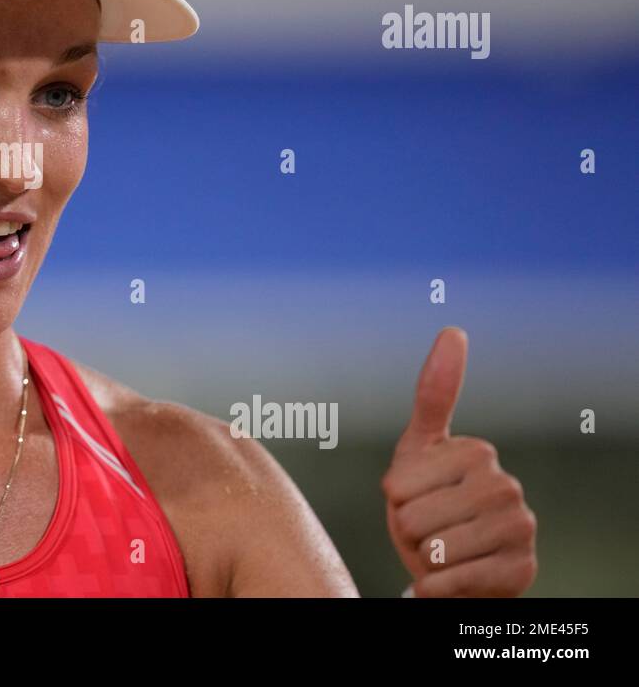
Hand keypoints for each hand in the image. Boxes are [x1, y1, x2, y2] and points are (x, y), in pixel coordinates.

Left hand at [381, 327, 537, 596]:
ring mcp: (519, 528)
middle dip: (409, 529)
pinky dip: (437, 586)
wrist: (455, 566)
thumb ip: (432, 395)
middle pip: (413, 517)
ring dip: (425, 559)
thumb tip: (454, 329)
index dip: (394, 497)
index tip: (412, 495)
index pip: (398, 483)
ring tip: (442, 552)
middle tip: (428, 530)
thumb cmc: (429, 504)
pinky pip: (452, 580)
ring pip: (433, 549)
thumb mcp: (418, 452)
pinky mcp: (522, 569)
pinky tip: (447, 579)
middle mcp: (505, 485)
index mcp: (476, 452)